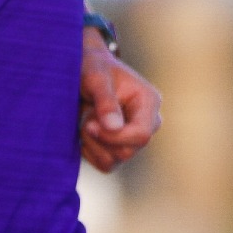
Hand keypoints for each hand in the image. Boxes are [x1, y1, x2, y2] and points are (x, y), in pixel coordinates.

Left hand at [78, 28, 159, 171]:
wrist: (84, 72)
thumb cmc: (93, 68)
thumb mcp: (96, 78)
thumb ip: (106, 101)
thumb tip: (114, 127)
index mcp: (149, 102)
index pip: (142, 134)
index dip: (115, 136)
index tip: (90, 124)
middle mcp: (148, 122)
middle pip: (128, 151)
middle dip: (100, 138)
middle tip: (86, 117)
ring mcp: (134, 137)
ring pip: (116, 161)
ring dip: (93, 144)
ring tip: (87, 121)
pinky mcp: (120, 148)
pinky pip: (106, 164)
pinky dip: (90, 152)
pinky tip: (86, 132)